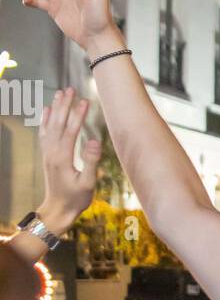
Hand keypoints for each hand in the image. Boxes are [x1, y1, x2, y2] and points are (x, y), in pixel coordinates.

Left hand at [37, 89, 100, 232]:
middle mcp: (52, 152)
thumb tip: (95, 141)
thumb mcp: (88, 183)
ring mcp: (48, 153)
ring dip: (56, 108)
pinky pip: (44, 132)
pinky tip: (47, 110)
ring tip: (61, 93)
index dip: (78, 115)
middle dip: (65, 105)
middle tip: (71, 89)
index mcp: (63, 157)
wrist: (58, 210)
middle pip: (59, 123)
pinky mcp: (47, 155)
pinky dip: (46, 119)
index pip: (71, 131)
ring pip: (50, 125)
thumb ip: (91, 161)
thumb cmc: (76, 199)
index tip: (85, 101)